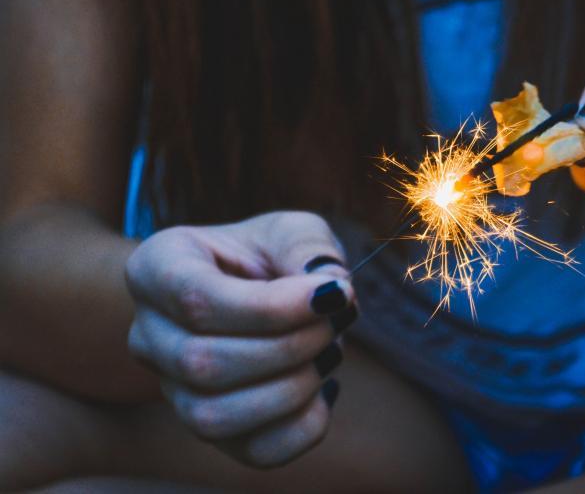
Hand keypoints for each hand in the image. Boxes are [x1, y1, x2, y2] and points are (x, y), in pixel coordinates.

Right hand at [126, 211, 357, 466]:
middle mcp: (148, 334)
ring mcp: (171, 389)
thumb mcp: (290, 230)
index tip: (334, 294)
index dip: (274, 307)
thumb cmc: (269, 254)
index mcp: (156, 268)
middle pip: (203, 363)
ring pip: (214, 417)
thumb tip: (329, 288)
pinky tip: (324, 387)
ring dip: (292, 388)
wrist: (256, 289)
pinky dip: (303, 427)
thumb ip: (309, 248)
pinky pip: (253, 451)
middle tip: (338, 317)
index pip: (198, 301)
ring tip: (330, 351)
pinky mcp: (210, 428)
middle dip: (290, 345)